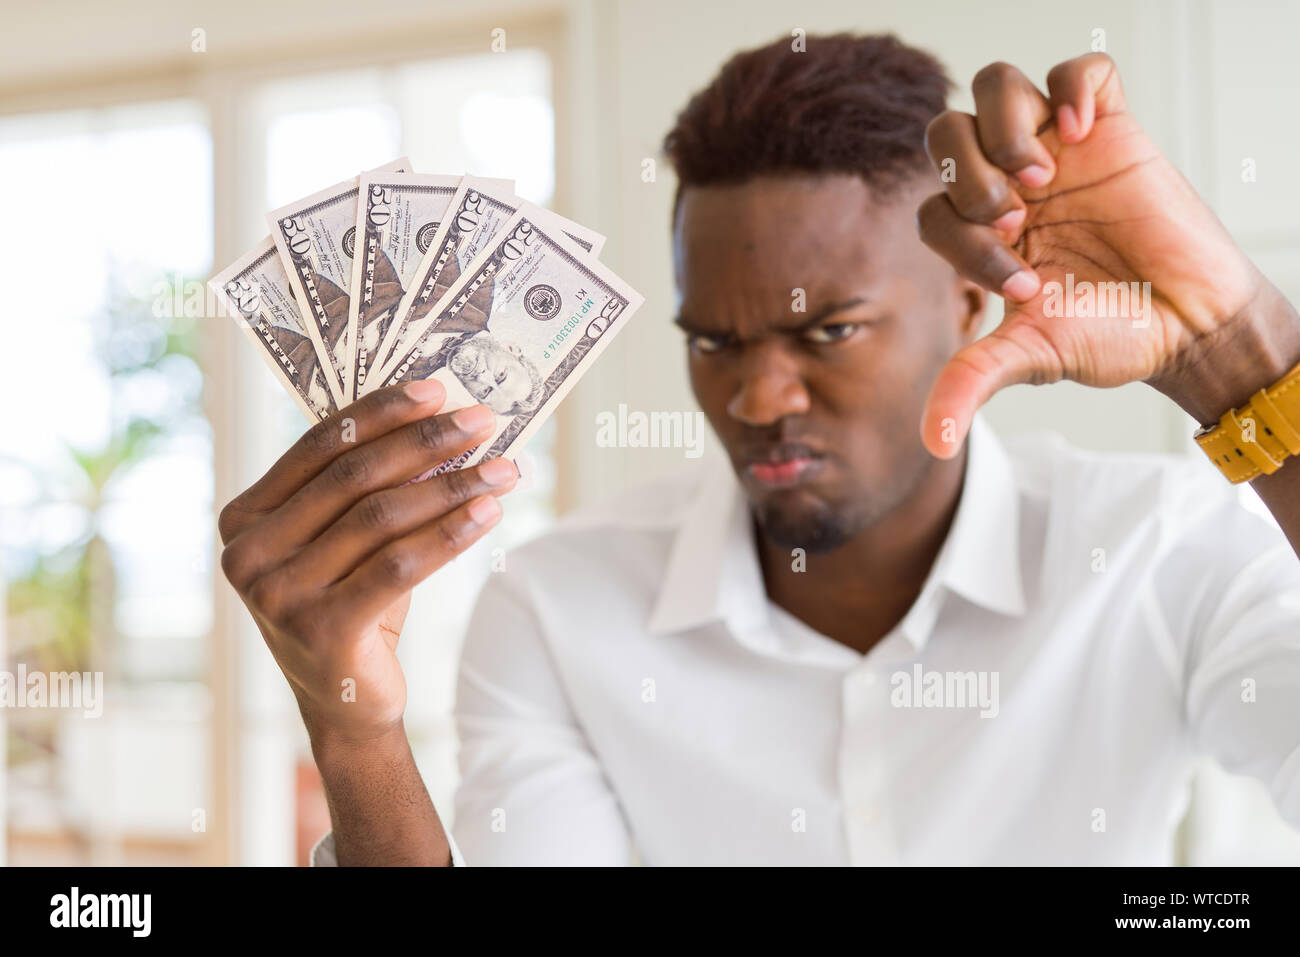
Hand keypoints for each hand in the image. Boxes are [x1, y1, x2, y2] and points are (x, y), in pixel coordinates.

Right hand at [217, 381, 516, 747]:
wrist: (345, 705)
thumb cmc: (352, 606)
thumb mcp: (347, 543)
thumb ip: (369, 489)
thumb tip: (441, 422)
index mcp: (244, 518)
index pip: (318, 446)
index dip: (380, 412)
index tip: (437, 389)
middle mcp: (248, 554)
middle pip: (354, 477)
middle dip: (426, 441)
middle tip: (483, 420)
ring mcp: (278, 595)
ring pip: (382, 518)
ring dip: (453, 485)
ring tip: (504, 469)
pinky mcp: (322, 630)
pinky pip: (400, 565)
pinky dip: (451, 533)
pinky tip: (490, 513)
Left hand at [916, 53, 1299, 455]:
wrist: (1191, 323)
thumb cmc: (1112, 335)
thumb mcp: (1033, 356)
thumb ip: (972, 382)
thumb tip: (933, 442)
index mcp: (982, 233)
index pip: (932, 209)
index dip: (960, 240)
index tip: (1023, 281)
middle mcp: (1011, 186)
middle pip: (945, 134)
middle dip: (966, 172)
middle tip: (1015, 214)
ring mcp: (1058, 153)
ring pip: (995, 87)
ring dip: (1003, 126)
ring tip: (1043, 174)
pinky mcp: (1113, 129)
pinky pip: (1079, 71)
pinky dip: (1072, 87)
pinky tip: (1083, 131)